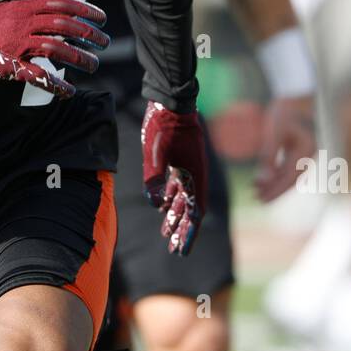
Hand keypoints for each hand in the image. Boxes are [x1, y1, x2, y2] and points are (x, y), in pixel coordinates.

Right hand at [0, 0, 108, 97]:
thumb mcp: (7, 10)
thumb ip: (31, 10)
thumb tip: (59, 10)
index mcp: (24, 8)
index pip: (61, 4)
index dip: (85, 10)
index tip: (102, 17)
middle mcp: (23, 24)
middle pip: (64, 26)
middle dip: (88, 34)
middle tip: (104, 42)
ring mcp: (17, 45)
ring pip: (56, 49)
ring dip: (79, 58)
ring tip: (93, 65)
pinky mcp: (10, 66)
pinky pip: (37, 76)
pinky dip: (56, 84)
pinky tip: (69, 91)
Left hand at [141, 101, 207, 254]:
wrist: (170, 100)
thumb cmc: (164, 127)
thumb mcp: (156, 154)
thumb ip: (154, 180)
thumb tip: (155, 205)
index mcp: (196, 176)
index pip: (196, 212)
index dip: (189, 233)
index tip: (182, 251)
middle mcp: (195, 174)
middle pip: (190, 209)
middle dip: (182, 229)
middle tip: (173, 249)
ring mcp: (188, 167)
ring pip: (183, 198)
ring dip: (175, 215)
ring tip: (165, 233)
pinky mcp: (179, 160)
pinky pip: (177, 185)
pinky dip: (170, 197)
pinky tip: (161, 206)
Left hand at [254, 95, 316, 202]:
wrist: (296, 98)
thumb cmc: (285, 111)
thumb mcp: (273, 131)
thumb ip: (268, 155)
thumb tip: (262, 179)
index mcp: (305, 151)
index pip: (289, 178)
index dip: (275, 191)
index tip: (261, 199)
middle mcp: (308, 155)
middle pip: (290, 180)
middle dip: (274, 191)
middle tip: (256, 200)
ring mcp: (304, 153)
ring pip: (289, 175)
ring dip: (274, 184)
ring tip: (257, 191)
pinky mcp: (299, 150)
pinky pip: (288, 167)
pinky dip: (277, 175)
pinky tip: (265, 178)